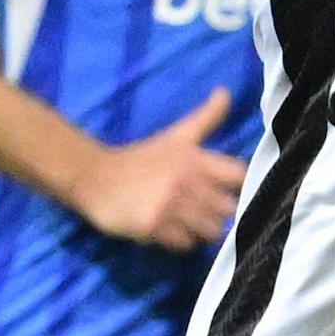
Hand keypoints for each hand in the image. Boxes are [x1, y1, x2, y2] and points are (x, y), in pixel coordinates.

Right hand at [71, 91, 245, 248]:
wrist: (95, 177)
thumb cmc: (141, 158)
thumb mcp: (176, 135)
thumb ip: (206, 117)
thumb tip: (226, 91)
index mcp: (195, 158)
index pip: (238, 174)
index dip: (239, 185)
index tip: (228, 189)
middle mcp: (186, 181)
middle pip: (228, 208)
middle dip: (219, 212)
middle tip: (204, 209)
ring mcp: (170, 205)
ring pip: (210, 230)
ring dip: (202, 230)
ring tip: (188, 222)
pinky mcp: (154, 226)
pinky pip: (186, 244)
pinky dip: (182, 241)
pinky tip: (170, 231)